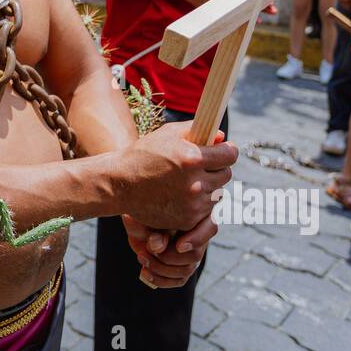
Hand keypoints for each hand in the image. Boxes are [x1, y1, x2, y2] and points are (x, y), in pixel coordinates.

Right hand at [114, 121, 236, 231]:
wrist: (120, 184)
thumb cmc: (144, 154)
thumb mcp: (168, 133)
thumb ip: (197, 130)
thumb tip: (222, 137)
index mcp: (193, 158)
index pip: (230, 155)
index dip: (227, 151)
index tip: (223, 151)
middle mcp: (196, 183)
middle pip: (226, 175)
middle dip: (217, 168)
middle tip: (204, 166)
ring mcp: (192, 204)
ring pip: (217, 194)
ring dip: (209, 187)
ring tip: (189, 181)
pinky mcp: (187, 220)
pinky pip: (205, 210)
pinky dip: (198, 203)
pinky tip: (181, 194)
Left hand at [123, 214, 216, 288]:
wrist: (139, 226)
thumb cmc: (145, 217)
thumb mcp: (145, 219)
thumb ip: (152, 230)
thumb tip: (157, 246)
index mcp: (198, 218)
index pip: (210, 228)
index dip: (197, 239)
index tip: (179, 246)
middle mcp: (199, 237)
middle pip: (195, 255)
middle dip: (169, 256)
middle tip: (147, 249)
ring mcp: (192, 255)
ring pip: (186, 270)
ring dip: (160, 268)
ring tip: (142, 257)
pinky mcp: (183, 269)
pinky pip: (178, 280)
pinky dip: (160, 279)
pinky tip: (144, 272)